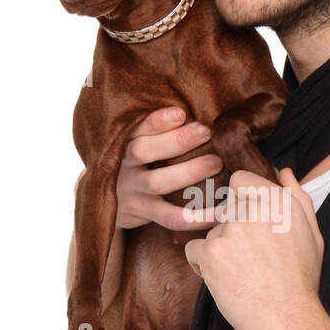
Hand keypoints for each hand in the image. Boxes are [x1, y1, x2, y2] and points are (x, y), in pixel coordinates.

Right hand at [115, 107, 223, 230]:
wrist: (108, 200)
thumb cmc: (136, 162)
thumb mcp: (135, 141)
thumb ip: (156, 129)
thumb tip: (193, 111)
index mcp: (122, 142)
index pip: (135, 128)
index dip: (156, 122)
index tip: (180, 113)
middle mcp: (123, 166)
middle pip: (143, 151)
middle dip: (176, 141)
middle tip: (206, 131)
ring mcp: (131, 192)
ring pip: (157, 183)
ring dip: (189, 172)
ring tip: (216, 162)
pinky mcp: (143, 214)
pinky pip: (171, 218)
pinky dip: (197, 217)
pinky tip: (220, 211)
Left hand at [184, 167, 325, 329]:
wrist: (290, 321)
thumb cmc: (301, 282)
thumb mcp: (311, 234)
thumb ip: (297, 198)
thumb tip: (284, 173)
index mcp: (279, 200)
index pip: (240, 181)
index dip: (241, 204)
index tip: (251, 228)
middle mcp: (255, 208)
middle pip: (225, 211)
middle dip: (233, 232)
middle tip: (252, 261)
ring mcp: (232, 229)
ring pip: (212, 232)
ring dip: (221, 251)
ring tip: (244, 275)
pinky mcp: (213, 252)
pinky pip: (194, 251)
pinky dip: (204, 267)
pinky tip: (226, 282)